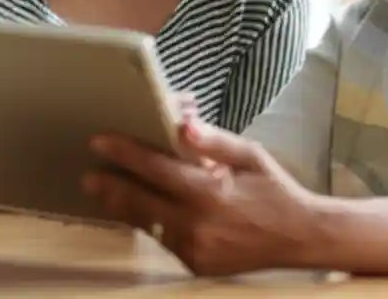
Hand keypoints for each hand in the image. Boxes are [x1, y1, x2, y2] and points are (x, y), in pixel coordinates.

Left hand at [83, 119, 318, 275]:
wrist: (300, 237)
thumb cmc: (275, 189)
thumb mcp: (250, 155)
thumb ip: (214, 142)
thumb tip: (181, 122)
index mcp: (210, 192)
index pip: (155, 168)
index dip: (124, 154)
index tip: (99, 142)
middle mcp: (196, 224)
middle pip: (139, 203)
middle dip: (111, 187)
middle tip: (88, 174)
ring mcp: (194, 249)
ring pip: (147, 224)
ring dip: (124, 207)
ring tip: (104, 191)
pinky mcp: (195, 264)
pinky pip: (163, 240)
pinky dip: (148, 223)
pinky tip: (139, 211)